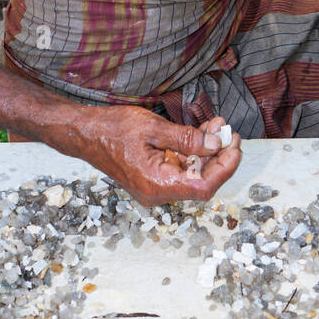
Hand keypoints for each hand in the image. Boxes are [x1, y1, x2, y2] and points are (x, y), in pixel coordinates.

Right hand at [72, 106, 241, 206]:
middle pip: (201, 182)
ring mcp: (154, 188)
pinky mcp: (152, 180)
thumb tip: (216, 144)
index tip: (235, 145)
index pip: (204, 186)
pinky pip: (179, 170)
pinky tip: (201, 133)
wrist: (83, 134)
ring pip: (191, 175)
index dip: (225, 167)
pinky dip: (192, 154)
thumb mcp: (153, 128)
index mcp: (157, 184)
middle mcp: (156, 193)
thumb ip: (187, 139)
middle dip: (219, 156)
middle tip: (229, 131)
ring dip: (207, 152)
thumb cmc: (111, 129)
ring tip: (216, 126)